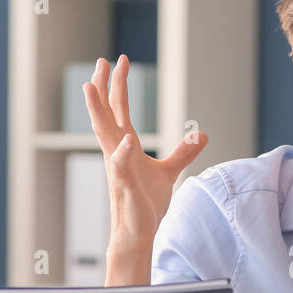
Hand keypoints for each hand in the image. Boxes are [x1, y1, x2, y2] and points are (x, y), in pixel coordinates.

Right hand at [83, 55, 210, 268]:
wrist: (139, 232)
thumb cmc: (147, 203)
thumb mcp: (169, 172)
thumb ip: (182, 152)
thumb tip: (200, 135)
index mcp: (126, 146)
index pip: (119, 109)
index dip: (119, 85)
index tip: (120, 61)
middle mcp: (117, 152)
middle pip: (106, 114)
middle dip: (103, 87)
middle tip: (101, 60)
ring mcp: (118, 168)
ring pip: (104, 135)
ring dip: (97, 111)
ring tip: (91, 87)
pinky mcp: (125, 187)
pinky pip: (121, 168)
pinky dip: (123, 154)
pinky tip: (127, 140)